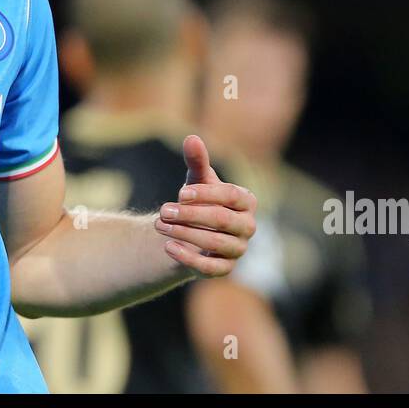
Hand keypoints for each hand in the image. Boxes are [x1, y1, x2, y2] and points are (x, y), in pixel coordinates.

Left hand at [154, 135, 256, 276]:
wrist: (192, 231)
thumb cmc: (199, 200)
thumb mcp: (197, 180)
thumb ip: (197, 160)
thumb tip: (191, 138)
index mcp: (247, 201)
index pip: (232, 196)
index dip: (207, 194)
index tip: (180, 193)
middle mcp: (248, 226)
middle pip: (222, 220)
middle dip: (190, 215)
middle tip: (163, 210)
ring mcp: (238, 249)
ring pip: (216, 244)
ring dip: (185, 234)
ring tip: (160, 225)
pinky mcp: (225, 269)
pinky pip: (211, 268)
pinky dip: (188, 258)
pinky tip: (168, 247)